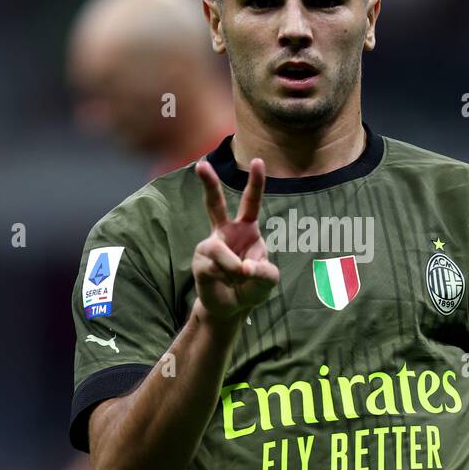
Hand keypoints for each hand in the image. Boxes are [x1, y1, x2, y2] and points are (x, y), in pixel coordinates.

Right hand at [192, 157, 279, 319]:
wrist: (232, 308)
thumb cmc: (252, 287)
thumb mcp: (268, 281)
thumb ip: (265, 272)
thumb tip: (244, 267)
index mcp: (247, 229)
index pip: (251, 202)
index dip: (256, 182)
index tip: (258, 161)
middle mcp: (226, 232)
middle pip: (215, 204)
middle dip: (208, 184)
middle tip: (201, 165)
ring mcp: (210, 246)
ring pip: (218, 249)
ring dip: (232, 266)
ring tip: (240, 276)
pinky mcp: (199, 262)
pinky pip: (212, 265)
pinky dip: (225, 275)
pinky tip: (226, 282)